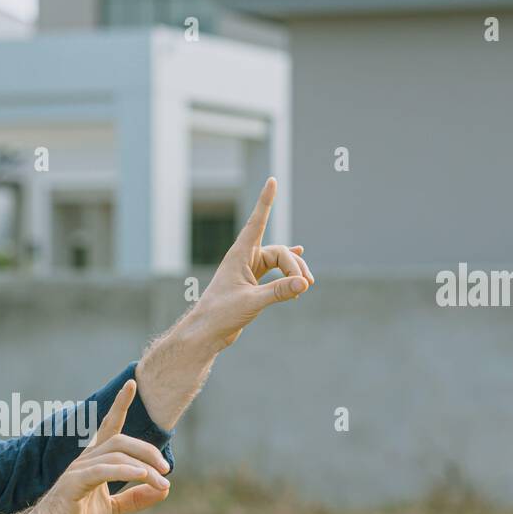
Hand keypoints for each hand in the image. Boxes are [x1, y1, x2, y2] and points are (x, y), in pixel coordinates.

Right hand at [29, 380, 170, 513]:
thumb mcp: (113, 510)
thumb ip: (136, 498)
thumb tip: (165, 489)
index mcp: (94, 461)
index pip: (109, 426)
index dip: (120, 404)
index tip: (132, 383)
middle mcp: (86, 459)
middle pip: (121, 440)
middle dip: (148, 451)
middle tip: (166, 471)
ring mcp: (78, 469)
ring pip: (117, 455)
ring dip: (144, 468)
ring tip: (162, 483)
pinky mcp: (74, 483)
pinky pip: (103, 471)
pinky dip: (126, 470)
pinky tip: (144, 476)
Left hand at [192, 177, 313, 349]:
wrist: (207, 333)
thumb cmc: (221, 314)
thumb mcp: (252, 302)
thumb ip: (279, 292)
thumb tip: (304, 283)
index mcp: (239, 255)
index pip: (256, 222)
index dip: (265, 201)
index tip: (272, 180)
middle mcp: (244, 259)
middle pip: (279, 253)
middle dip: (294, 266)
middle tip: (304, 285)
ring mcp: (248, 271)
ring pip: (279, 264)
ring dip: (293, 273)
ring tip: (305, 287)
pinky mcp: (252, 285)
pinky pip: (274, 272)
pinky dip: (287, 271)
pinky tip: (299, 269)